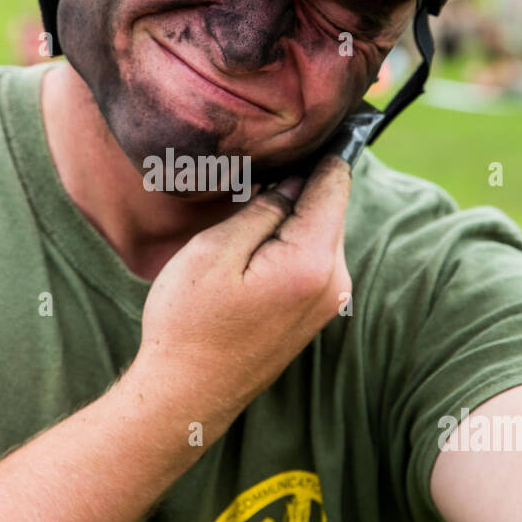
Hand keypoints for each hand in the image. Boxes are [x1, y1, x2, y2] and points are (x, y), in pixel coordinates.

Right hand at [128, 154, 352, 446]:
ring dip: (290, 215)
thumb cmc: (189, 323)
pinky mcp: (315, 312)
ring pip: (321, 230)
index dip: (317, 150)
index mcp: (311, 261)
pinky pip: (313, 257)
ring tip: (244, 212)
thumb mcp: (214, 251)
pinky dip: (289, 241)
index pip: (334, 182)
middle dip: (298, 184)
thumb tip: (294, 179)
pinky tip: (251, 249)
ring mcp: (329, 301)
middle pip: (330, 205)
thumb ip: (263, 209)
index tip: (298, 126)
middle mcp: (335, 282)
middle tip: (252, 174)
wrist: (187, 395)